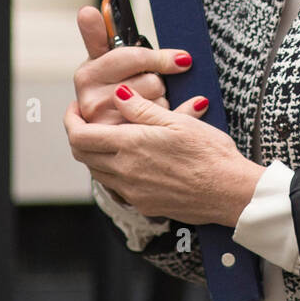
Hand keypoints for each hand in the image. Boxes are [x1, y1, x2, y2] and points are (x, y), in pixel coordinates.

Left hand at [65, 85, 265, 227]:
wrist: (229, 191)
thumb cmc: (210, 154)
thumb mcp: (178, 122)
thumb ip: (142, 109)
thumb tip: (119, 95)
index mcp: (131, 146)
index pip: (80, 137)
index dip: (70, 121)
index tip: (73, 109)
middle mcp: (126, 172)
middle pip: (82, 155)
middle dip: (78, 135)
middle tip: (86, 121)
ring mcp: (133, 192)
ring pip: (97, 172)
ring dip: (95, 154)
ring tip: (110, 137)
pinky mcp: (144, 205)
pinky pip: (116, 187)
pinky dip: (113, 171)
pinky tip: (131, 160)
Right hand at [73, 4, 193, 124]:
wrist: (105, 133)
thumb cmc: (110, 86)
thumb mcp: (103, 60)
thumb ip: (96, 34)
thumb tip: (86, 11)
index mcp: (87, 74)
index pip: (132, 57)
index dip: (160, 58)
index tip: (183, 59)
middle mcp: (91, 102)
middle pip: (150, 82)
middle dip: (157, 81)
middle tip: (152, 85)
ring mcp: (106, 126)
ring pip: (159, 103)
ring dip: (162, 100)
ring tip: (151, 103)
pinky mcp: (123, 145)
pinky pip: (164, 124)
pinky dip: (176, 117)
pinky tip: (174, 114)